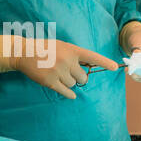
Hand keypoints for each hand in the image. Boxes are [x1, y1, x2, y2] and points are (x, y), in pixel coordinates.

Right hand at [0, 36, 117, 99]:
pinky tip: (70, 94)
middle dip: (79, 77)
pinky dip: (69, 94)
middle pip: (83, 77)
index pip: (92, 57)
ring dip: (70, 83)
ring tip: (60, 76)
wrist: (24, 53)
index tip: (115, 67)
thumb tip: (88, 67)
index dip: (105, 62)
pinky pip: (66, 92)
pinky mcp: (50, 82)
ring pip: (74, 84)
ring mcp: (59, 72)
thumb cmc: (45, 48)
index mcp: (72, 50)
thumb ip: (74, 55)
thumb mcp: (62, 46)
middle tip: (70, 73)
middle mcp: (67, 61)